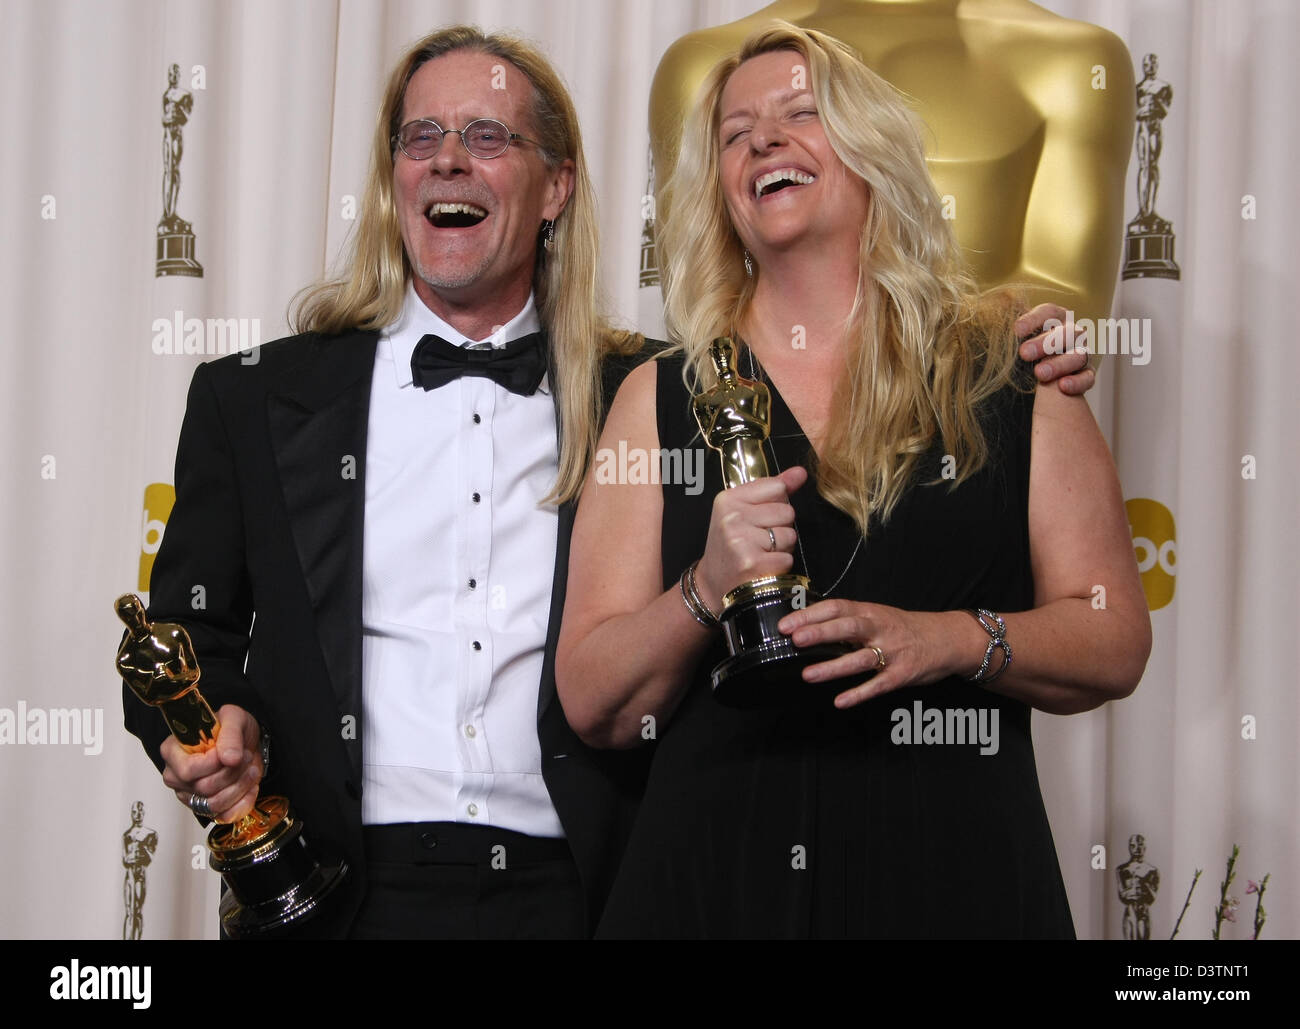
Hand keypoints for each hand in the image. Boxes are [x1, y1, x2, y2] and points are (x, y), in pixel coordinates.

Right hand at [160, 704, 262, 822]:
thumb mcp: (234, 718)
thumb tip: (229, 758)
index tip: (235, 752)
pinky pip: (224, 816)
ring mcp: (188, 795)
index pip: (189, 769)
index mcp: (172, 751)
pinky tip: (250, 787)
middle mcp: (176, 776)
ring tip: (251, 770)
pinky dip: (243, 803)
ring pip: (214, 804)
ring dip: (240, 787)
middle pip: (204, 787)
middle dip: (233, 773)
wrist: (245, 745)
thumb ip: (230, 734)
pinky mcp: (205, 809)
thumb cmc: (232, 730)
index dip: (216, 764)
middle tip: (247, 757)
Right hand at [693, 466, 806, 612]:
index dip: (776, 505)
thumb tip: (800, 472)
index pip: (777, 487)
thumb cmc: (732, 545)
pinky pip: (787, 558)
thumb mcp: (744, 511)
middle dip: (780, 527)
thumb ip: (774, 489)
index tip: (758, 518)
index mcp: (728, 499)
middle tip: (759, 540)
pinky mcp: (753, 564)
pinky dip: (779, 565)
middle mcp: (732, 518)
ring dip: (782, 548)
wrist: (713, 583)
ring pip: (790, 535)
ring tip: (761, 553)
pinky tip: (762, 567)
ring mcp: (741, 541)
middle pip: (787, 512)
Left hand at [777, 601, 976, 708]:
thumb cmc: (905, 628)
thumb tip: (808, 624)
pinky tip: (840, 701)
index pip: (836, 608)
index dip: (810, 614)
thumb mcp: (877, 616)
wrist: (948, 639)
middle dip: (820, 633)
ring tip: (808, 675)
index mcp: (870, 612)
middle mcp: (880, 629)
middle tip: (795, 640)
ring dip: (833, 667)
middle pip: (848, 627)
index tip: (786, 624)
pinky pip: (879, 685)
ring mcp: (893, 652)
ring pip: (861, 659)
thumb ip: (848, 620)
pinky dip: (860, 693)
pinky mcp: (903, 674)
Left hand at [1016, 303, 1094, 395]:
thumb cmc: (1026, 354)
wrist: (1041, 380)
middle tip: (1024, 353)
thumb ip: (1012, 334)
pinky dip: (1077, 382)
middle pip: (1066, 332)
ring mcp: (1082, 353)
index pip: (1049, 313)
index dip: (1034, 319)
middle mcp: (1073, 334)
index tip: (1016, 330)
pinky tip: (1063, 386)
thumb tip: (996, 320)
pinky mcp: (1087, 375)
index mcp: (1055, 320)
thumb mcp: (1017, 341)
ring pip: (1079, 355)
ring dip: (1059, 364)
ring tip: (1039, 374)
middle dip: (1046, 342)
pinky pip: (1087, 378)